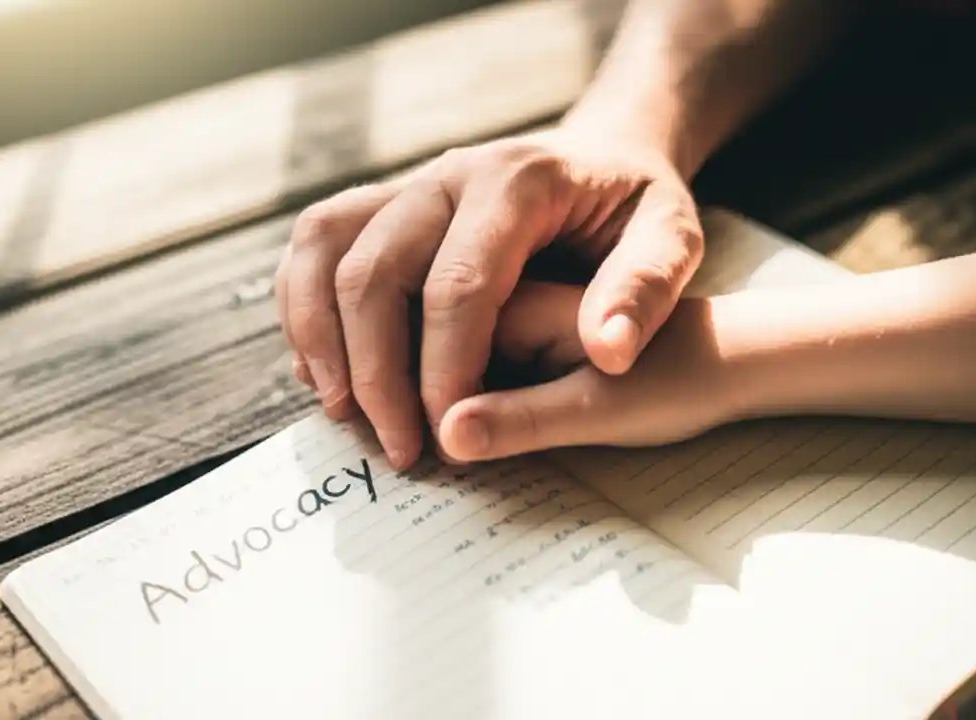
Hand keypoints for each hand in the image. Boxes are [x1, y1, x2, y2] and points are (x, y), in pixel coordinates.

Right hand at [274, 129, 703, 468]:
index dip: (444, 367)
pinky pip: (316, 243)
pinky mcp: (383, 204)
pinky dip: (302, 305)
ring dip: (319, 333)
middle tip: (399, 447)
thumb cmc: (635, 210)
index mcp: (517, 182)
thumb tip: (607, 353)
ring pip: (325, 246)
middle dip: (377, 370)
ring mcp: (408, 184)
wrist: (604, 157)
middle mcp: (448, 174)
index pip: (458, 283)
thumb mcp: (673, 238)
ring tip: (342, 410)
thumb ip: (646, 290)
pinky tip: (323, 368)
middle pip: (375, 269)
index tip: (447, 433)